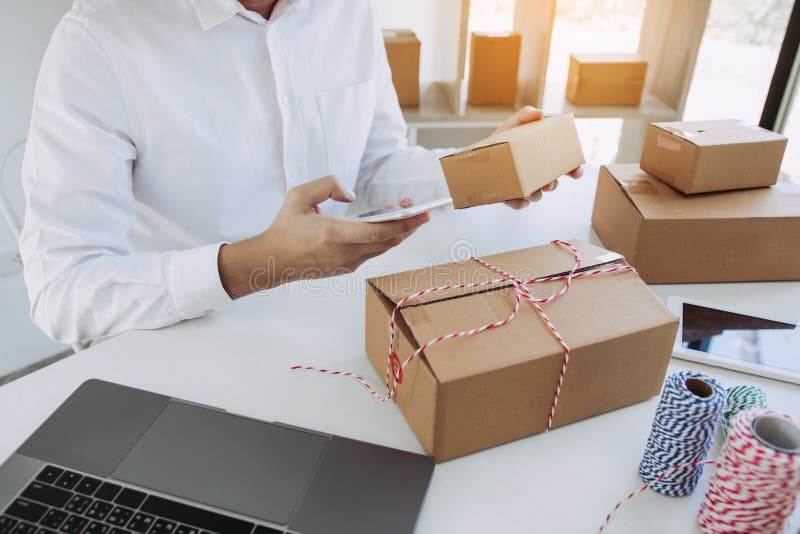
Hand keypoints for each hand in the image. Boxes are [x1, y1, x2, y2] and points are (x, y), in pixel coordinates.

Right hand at [218, 175, 428, 297]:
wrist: (274, 260)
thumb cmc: (285, 227)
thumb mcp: (300, 195)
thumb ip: (327, 185)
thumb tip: (351, 195)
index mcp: (334, 234)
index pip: (378, 231)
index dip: (403, 224)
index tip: (420, 215)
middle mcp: (344, 252)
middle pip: (387, 241)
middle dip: (408, 226)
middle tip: (422, 212)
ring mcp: (346, 263)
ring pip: (382, 248)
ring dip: (396, 233)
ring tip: (406, 216)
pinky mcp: (346, 269)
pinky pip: (371, 253)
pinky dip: (382, 240)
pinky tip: (385, 227)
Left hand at [496, 106, 582, 209]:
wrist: (476, 155)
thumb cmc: (500, 140)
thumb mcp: (512, 125)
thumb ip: (525, 115)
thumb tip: (539, 113)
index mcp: (542, 158)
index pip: (564, 165)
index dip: (573, 169)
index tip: (577, 173)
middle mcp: (535, 174)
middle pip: (552, 183)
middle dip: (553, 185)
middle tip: (549, 184)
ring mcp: (523, 186)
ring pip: (536, 195)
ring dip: (536, 194)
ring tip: (529, 191)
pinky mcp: (510, 197)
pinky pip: (518, 204)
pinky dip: (519, 203)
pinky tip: (516, 197)